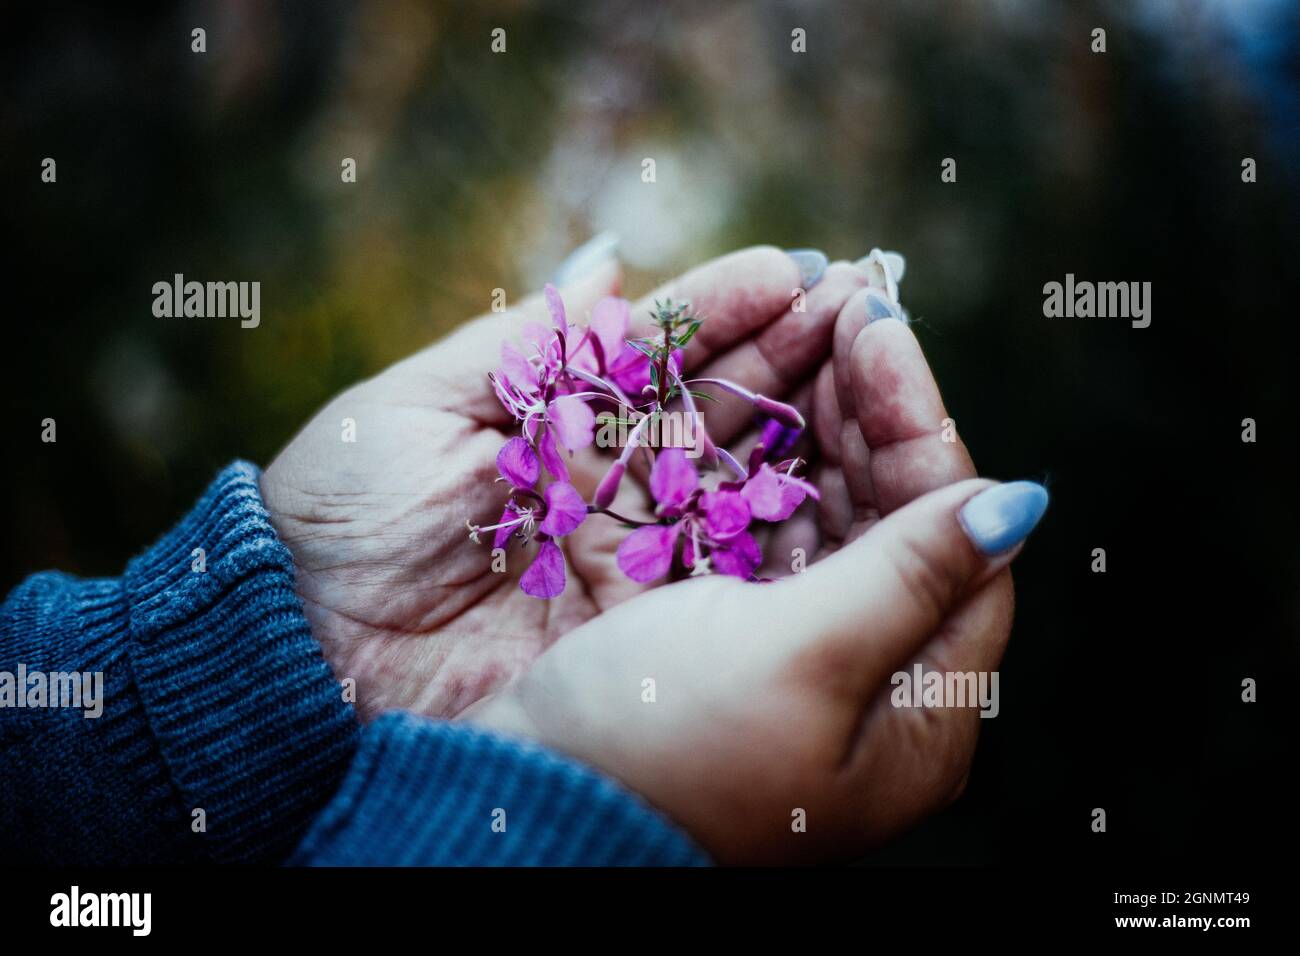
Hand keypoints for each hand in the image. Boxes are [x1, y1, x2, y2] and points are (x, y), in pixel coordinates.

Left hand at [261, 247, 870, 719]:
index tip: (795, 267)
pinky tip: (842, 469)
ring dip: (807, 422)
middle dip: (791, 351)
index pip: (661, 353)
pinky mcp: (642, 621)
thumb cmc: (337, 514)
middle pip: (718, 408)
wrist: (302, 650)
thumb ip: (522, 346)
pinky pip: (727, 564)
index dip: (727, 309)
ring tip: (870, 362)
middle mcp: (608, 481)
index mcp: (557, 418)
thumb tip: (607, 267)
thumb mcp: (415, 406)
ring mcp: (631, 550)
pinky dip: (786, 519)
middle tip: (860, 300)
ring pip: (739, 477)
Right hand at [463, 311, 1045, 863]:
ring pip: (831, 519)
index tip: (884, 331)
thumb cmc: (665, 747)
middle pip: (897, 523)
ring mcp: (795, 661)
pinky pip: (766, 536)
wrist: (528, 805)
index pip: (958, 543)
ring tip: (811, 331)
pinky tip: (758, 402)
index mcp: (915, 716)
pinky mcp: (729, 641)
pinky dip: (764, 468)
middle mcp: (867, 688)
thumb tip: (1022, 505)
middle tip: (849, 308)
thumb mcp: (802, 655)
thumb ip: (911, 572)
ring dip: (822, 427)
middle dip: (872, 413)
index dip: (922, 428)